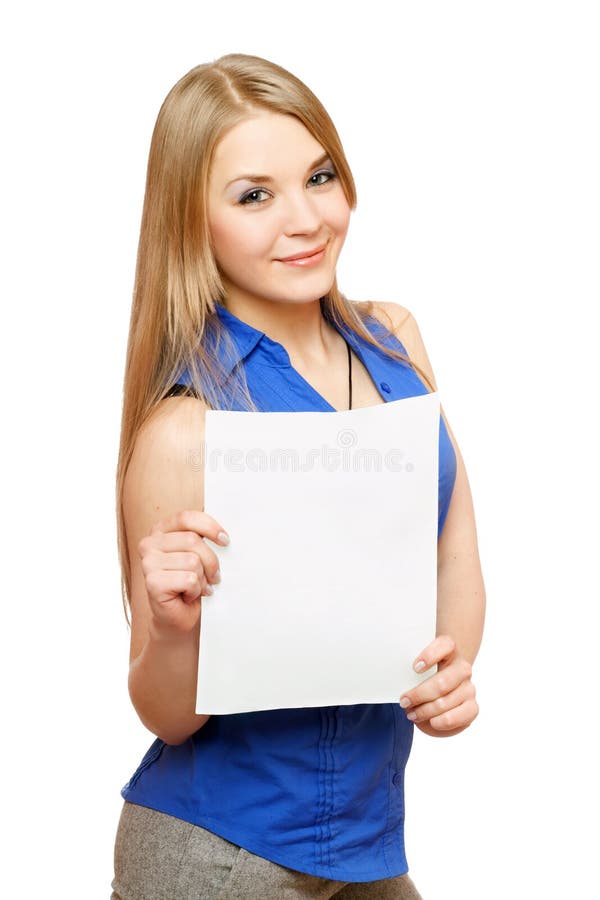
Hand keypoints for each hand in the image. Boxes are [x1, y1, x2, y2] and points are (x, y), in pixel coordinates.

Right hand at [138, 510, 228, 636]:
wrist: (178, 618)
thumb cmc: (189, 584)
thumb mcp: (197, 554)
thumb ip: (202, 538)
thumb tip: (224, 534)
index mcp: (159, 531)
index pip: (187, 518)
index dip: (209, 527)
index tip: (225, 540)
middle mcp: (149, 544)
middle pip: (193, 540)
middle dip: (210, 561)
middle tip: (211, 577)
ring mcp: (148, 563)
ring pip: (192, 561)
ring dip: (202, 578)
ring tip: (195, 587)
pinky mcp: (152, 582)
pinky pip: (189, 579)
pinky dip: (196, 590)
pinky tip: (188, 596)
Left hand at [399, 634, 478, 737]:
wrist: (445, 691)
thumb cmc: (425, 676)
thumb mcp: (417, 668)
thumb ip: (409, 667)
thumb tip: (391, 675)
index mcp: (449, 650)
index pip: (445, 645)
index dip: (430, 655)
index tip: (414, 668)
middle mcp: (462, 668)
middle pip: (442, 682)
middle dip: (419, 695)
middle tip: (404, 701)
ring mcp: (469, 687)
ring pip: (446, 702)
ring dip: (425, 711)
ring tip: (412, 714)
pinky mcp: (472, 706)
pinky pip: (461, 716)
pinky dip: (444, 721)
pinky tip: (432, 721)